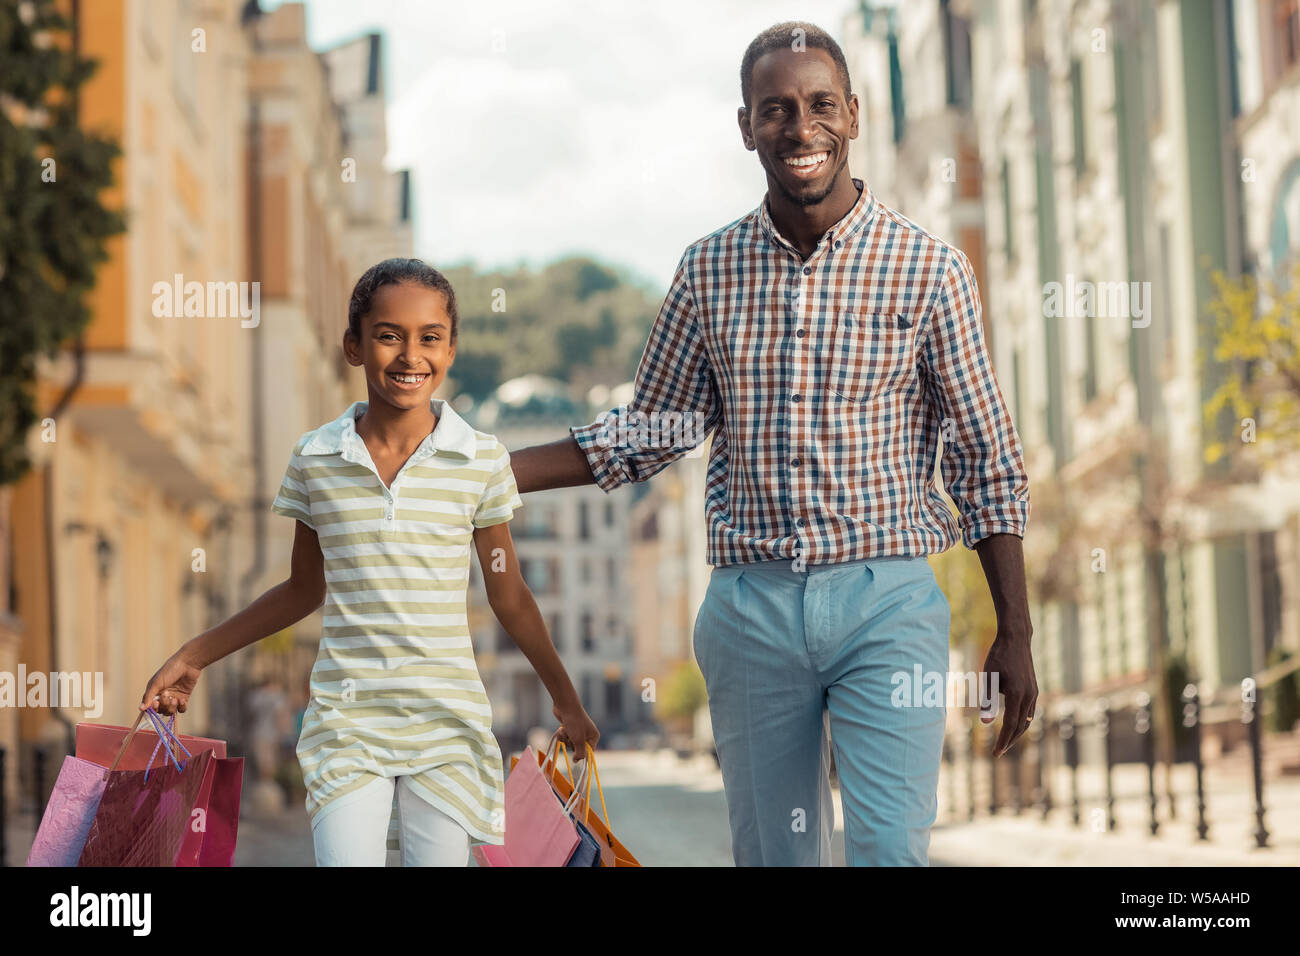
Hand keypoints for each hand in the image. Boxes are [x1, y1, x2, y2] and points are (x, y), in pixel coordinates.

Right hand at [140, 647, 202, 717]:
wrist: (187, 664)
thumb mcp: (156, 683)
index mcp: (154, 692)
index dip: (153, 708)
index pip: (150, 707)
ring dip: (172, 708)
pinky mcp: (184, 698)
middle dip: (163, 706)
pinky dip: (181, 707)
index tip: (156, 703)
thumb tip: (140, 709)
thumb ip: (149, 696)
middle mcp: (163, 697)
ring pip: (170, 711)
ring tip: (175, 699)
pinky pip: (181, 709)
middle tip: (166, 695)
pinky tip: (181, 700)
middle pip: (161, 710)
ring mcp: (174, 698)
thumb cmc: (170, 670)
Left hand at [552, 700, 599, 761]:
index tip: (575, 755)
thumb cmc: (574, 722)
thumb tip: (576, 761)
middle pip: (578, 748)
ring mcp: (578, 731)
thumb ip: (580, 753)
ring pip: (569, 743)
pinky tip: (562, 728)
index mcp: (593, 736)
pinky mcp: (569, 729)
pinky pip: (565, 737)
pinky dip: (562, 734)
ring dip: (565, 738)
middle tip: (571, 736)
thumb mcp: (579, 740)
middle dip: (571, 743)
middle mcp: (587, 734)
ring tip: (565, 730)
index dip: (581, 753)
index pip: (589, 752)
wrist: (565, 706)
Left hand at [981, 623, 1036, 757]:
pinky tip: (1014, 725)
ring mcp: (1034, 692)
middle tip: (998, 752)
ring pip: (1028, 720)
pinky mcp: (1034, 688)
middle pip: (1021, 726)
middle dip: (1010, 741)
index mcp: (1017, 693)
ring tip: (1005, 742)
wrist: (1016, 639)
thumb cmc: (998, 656)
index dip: (1003, 740)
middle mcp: (1029, 695)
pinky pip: (1030, 711)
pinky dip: (1023, 721)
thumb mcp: (988, 677)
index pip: (1011, 724)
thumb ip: (988, 700)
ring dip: (1017, 733)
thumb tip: (985, 723)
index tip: (995, 753)